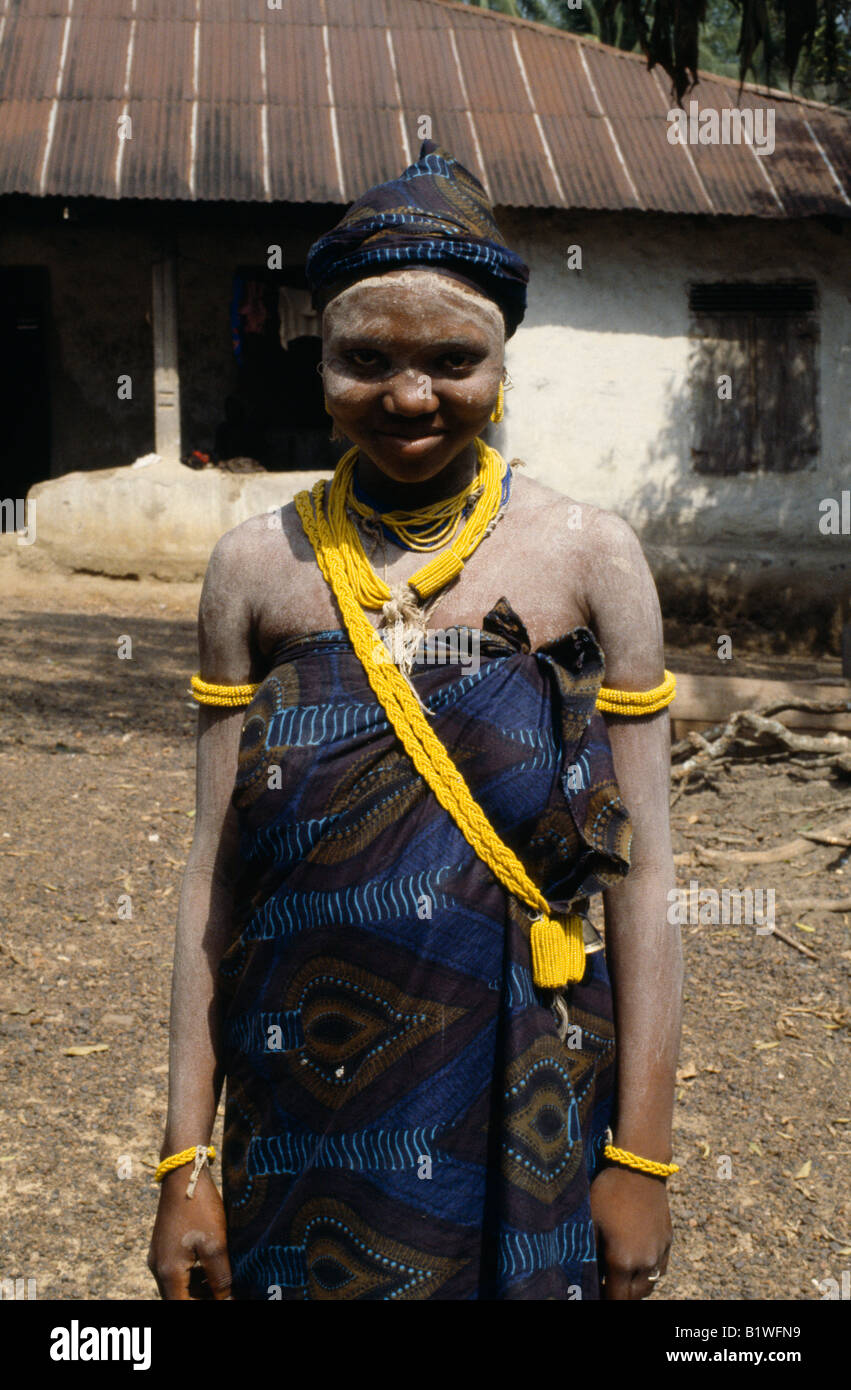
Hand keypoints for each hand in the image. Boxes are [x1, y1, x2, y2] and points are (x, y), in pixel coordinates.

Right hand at [148, 1166, 231, 1299]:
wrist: (183, 1174)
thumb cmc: (199, 1207)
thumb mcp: (216, 1244)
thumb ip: (220, 1278)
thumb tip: (228, 1300)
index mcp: (168, 1273)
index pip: (181, 1307)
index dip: (203, 1308)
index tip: (225, 1301)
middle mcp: (158, 1269)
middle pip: (178, 1299)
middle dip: (202, 1300)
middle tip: (226, 1294)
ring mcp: (158, 1258)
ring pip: (178, 1288)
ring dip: (198, 1291)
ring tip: (223, 1283)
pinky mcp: (162, 1247)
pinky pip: (177, 1273)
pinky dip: (193, 1277)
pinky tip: (212, 1269)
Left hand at [590, 1164, 671, 1299]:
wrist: (639, 1168)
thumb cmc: (609, 1193)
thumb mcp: (591, 1222)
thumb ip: (590, 1253)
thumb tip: (589, 1273)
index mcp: (622, 1261)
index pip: (616, 1299)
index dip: (604, 1299)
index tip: (595, 1294)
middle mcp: (645, 1262)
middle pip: (634, 1296)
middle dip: (620, 1295)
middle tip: (606, 1285)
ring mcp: (659, 1252)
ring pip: (649, 1284)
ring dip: (635, 1287)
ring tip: (621, 1278)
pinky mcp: (668, 1241)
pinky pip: (660, 1269)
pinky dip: (649, 1273)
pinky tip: (638, 1263)